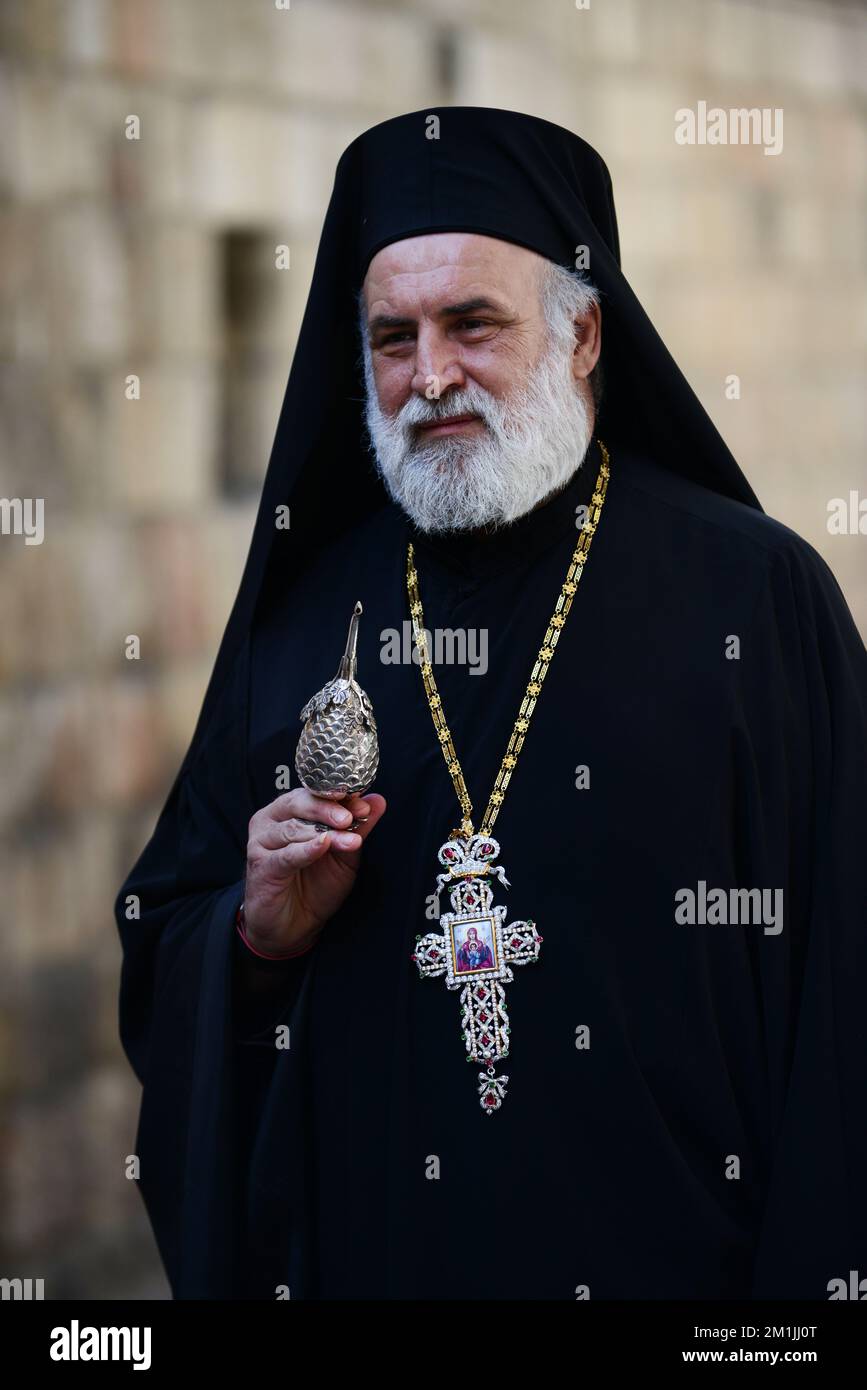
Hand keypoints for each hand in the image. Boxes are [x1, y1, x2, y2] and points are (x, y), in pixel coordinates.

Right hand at [243, 788, 386, 955]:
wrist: (294, 926)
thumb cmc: (316, 886)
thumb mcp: (344, 855)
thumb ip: (357, 827)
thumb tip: (378, 801)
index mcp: (290, 810)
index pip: (314, 793)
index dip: (339, 796)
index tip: (364, 806)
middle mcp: (271, 820)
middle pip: (299, 803)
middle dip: (328, 808)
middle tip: (351, 817)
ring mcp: (262, 842)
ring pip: (295, 828)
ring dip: (326, 833)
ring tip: (350, 839)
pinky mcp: (261, 866)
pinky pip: (286, 854)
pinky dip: (307, 849)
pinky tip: (323, 845)